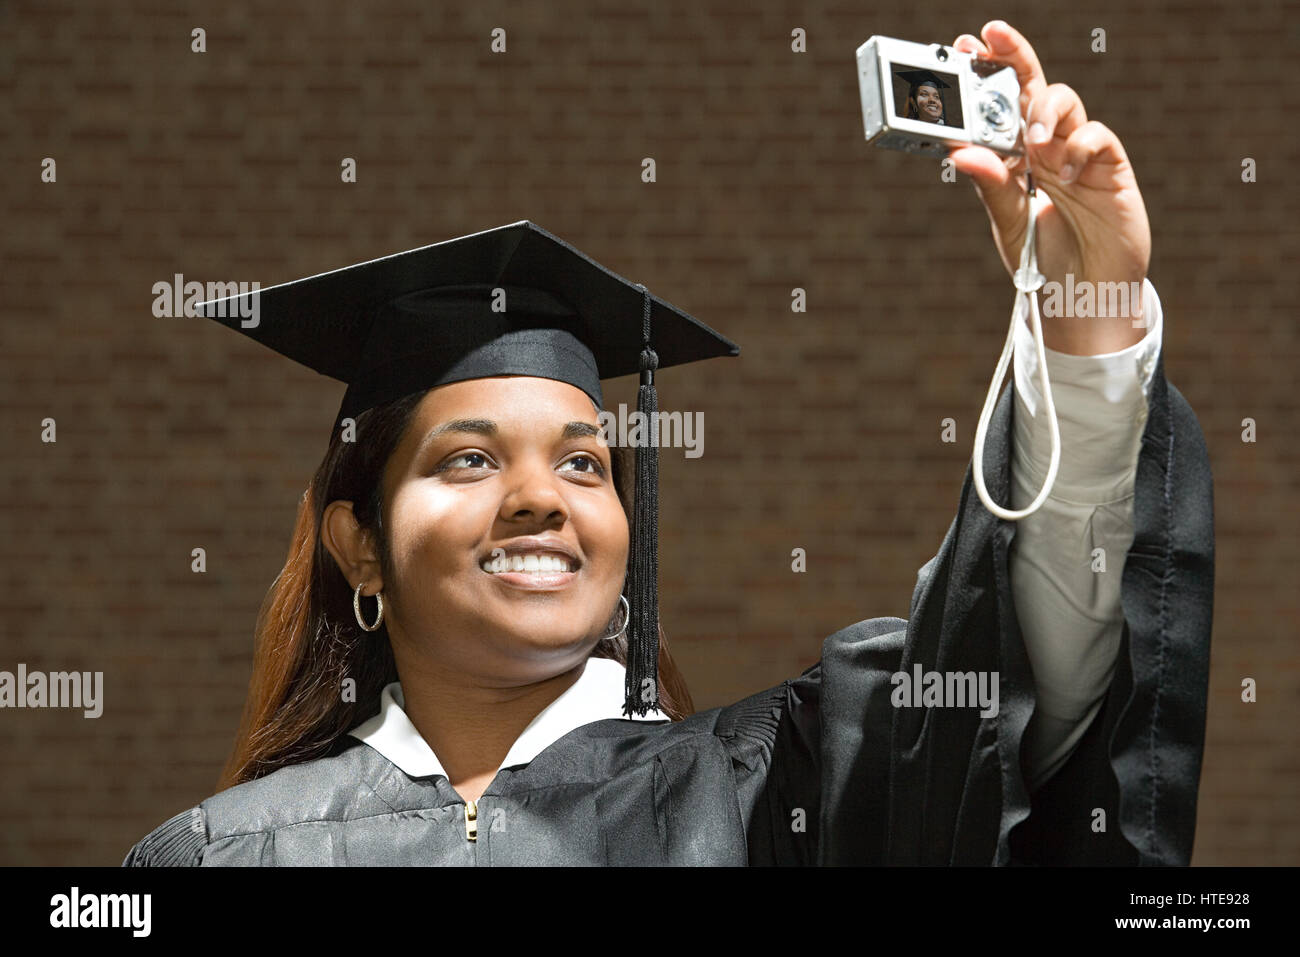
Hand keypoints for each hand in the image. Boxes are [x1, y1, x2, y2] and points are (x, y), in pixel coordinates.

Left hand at [947, 21, 1151, 354]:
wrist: (1082, 299)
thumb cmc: (1043, 262)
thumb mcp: (1008, 224)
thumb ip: (990, 188)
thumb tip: (960, 152)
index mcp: (1015, 158)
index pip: (999, 105)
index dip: (985, 73)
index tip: (963, 47)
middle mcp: (1046, 148)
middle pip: (1031, 88)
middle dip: (1014, 58)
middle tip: (993, 36)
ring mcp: (1078, 154)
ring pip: (1065, 103)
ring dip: (1045, 110)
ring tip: (1033, 138)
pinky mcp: (1110, 168)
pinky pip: (1097, 136)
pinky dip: (1078, 148)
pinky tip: (1064, 177)